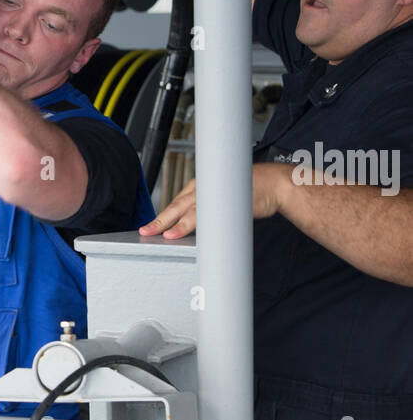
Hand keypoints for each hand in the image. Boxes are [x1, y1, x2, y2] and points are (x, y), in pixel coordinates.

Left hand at [139, 165, 289, 238]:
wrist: (274, 184)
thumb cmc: (249, 191)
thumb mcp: (220, 198)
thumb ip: (205, 210)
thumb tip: (193, 227)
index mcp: (199, 186)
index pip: (175, 204)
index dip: (162, 217)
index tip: (148, 228)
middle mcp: (204, 188)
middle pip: (177, 206)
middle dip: (160, 220)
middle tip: (145, 232)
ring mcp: (215, 194)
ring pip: (189, 211)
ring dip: (174, 223)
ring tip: (162, 235)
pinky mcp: (226, 202)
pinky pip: (207, 214)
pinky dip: (195, 224)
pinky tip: (184, 232)